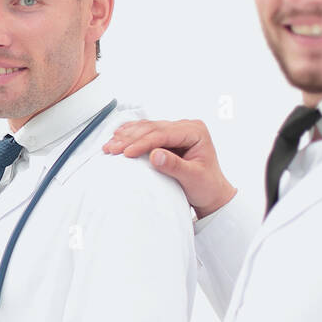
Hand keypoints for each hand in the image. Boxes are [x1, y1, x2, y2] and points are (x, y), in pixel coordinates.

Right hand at [102, 119, 235, 218]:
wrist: (212, 193)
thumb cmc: (207, 186)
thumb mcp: (193, 178)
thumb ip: (175, 166)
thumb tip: (155, 155)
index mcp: (196, 131)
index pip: (163, 134)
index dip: (143, 143)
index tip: (127, 153)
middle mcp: (186, 127)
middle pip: (153, 129)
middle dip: (130, 138)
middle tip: (112, 148)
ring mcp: (176, 131)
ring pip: (147, 128)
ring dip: (127, 136)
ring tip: (110, 144)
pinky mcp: (168, 138)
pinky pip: (147, 132)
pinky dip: (131, 135)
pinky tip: (118, 136)